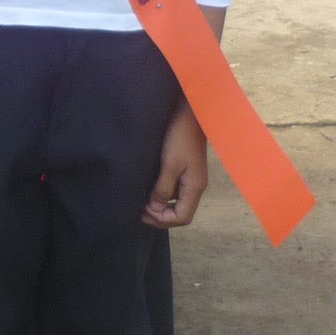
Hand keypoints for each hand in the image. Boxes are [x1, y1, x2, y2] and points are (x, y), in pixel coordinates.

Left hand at [142, 104, 208, 228]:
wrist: (189, 114)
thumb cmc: (179, 138)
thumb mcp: (169, 164)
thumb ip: (163, 189)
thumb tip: (155, 209)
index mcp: (194, 188)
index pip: (182, 218)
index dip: (162, 220)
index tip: (143, 212)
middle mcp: (195, 186)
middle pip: (180, 213)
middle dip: (161, 216)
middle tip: (139, 211)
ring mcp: (192, 178)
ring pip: (177, 202)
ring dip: (161, 205)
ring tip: (142, 201)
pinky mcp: (186, 169)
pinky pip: (176, 189)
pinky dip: (163, 194)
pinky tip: (150, 187)